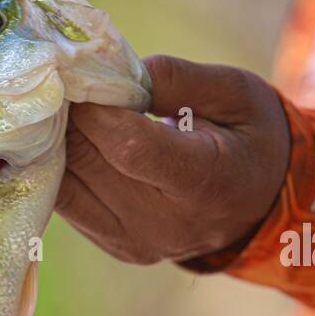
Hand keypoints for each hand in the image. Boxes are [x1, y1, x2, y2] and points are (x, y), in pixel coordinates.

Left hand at [57, 54, 290, 262]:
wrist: (257, 205)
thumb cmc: (248, 137)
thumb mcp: (236, 93)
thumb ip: (177, 79)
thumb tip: (112, 71)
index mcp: (206, 182)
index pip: (131, 148)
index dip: (96, 111)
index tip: (81, 76)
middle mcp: (166, 223)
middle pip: (90, 164)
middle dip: (69, 119)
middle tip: (63, 82)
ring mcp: (135, 241)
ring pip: (66, 185)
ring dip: (56, 142)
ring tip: (66, 109)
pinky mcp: (114, 244)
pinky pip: (67, 201)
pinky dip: (61, 166)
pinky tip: (70, 138)